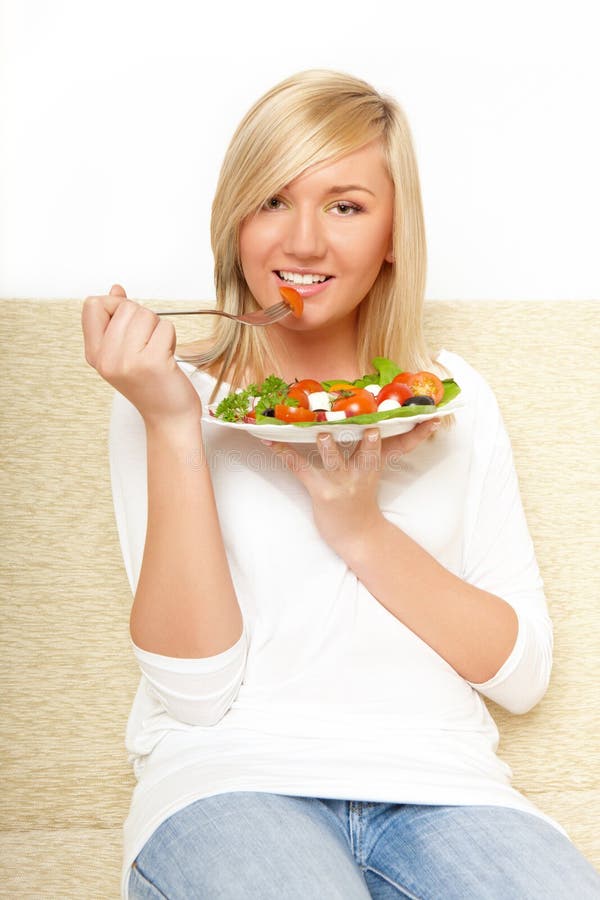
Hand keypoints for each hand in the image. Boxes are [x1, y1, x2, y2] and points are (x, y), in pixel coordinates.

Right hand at [81, 284, 201, 427]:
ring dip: (158, 328)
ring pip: (146, 314)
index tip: (129, 324)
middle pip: (125, 306)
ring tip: (157, 351)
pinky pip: (165, 327)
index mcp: (95, 354)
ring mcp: (128, 360)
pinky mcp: (152, 362)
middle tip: (148, 344)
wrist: (168, 418)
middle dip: (143, 319)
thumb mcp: (124, 353)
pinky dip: (171, 338)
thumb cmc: (150, 384)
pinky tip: (167, 358)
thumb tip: (116, 290)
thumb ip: (116, 321)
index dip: (116, 305)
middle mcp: (107, 357)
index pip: (93, 305)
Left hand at [261, 419, 439, 551]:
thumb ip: (375, 451)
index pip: (403, 445)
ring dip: (329, 446)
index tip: (432, 418)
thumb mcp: (373, 475)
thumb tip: (375, 430)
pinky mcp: (321, 492)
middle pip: (370, 451)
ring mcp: (342, 483)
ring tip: (323, 434)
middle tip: (373, 427)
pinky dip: (284, 453)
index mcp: (377, 466)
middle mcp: (363, 473)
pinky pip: (301, 469)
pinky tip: (271, 440)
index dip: (418, 433)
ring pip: (336, 460)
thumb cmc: (361, 502)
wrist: (358, 537)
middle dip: (371, 439)